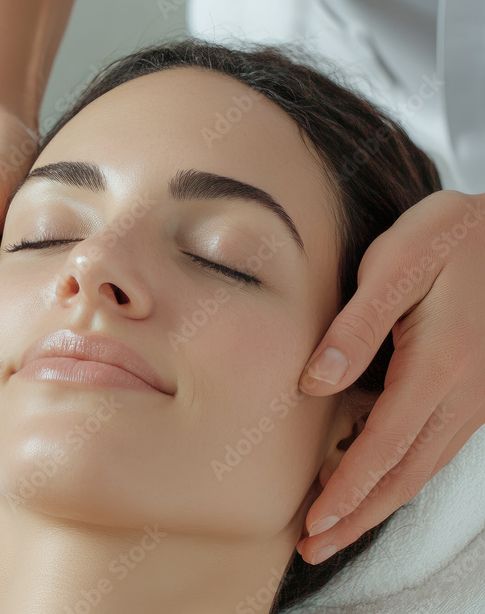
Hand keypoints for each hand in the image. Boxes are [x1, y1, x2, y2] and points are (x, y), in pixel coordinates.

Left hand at [295, 190, 484, 563]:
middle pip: (405, 473)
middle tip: (313, 547)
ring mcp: (475, 397)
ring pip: (422, 468)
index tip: (314, 522)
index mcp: (440, 363)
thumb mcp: (398, 262)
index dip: (348, 489)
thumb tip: (315, 381)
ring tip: (334, 530)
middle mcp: (464, 392)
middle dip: (358, 516)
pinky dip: (399, 476)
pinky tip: (370, 484)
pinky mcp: (474, 393)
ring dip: (377, 504)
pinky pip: (434, 449)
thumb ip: (357, 323)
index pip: (386, 445)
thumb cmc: (450, 236)